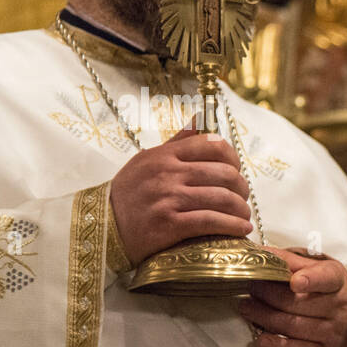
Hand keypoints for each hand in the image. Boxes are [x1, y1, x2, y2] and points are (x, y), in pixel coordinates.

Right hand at [109, 124, 251, 264]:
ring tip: (243, 216)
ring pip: (223, 198)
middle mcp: (166, 173)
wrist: (103, 227)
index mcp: (164, 155)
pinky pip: (211, 221)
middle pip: (225, 174)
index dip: (234, 159)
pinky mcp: (168, 225)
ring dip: (241, 209)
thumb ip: (178, 142)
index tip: (236, 172)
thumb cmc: (132, 194)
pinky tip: (241, 229)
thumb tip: (201, 117)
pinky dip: (233, 226)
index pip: (214, 145)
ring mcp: (167, 198)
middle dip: (241, 188)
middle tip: (242, 198)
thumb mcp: (148, 161)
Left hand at [238, 248, 346, 346]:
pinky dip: (278, 346)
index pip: (326, 279)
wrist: (346, 311)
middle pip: (299, 303)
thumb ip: (286, 260)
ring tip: (246, 308)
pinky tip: (262, 340)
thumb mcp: (312, 266)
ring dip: (264, 317)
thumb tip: (256, 253)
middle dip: (269, 295)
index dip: (311, 280)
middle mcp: (339, 306)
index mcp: (336, 279)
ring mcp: (335, 330)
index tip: (294, 282)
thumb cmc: (322, 286)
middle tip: (250, 288)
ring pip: (294, 326)